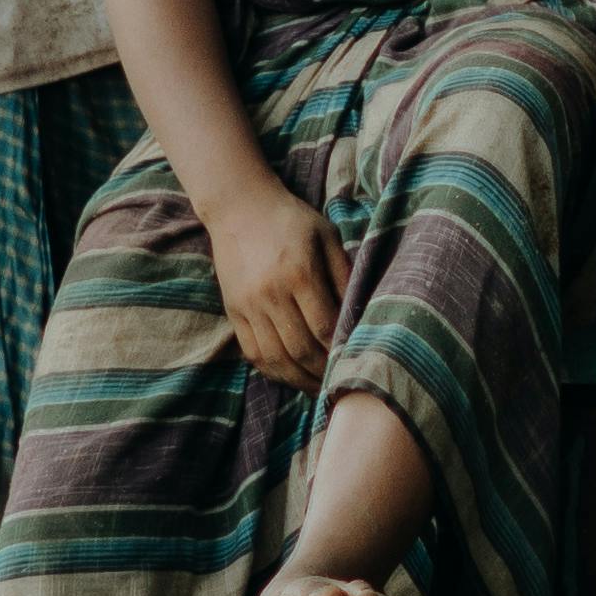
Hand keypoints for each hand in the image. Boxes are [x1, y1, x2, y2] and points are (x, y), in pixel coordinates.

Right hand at [209, 176, 347, 392]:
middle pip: (300, 349)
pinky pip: (253, 352)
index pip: (324, 326)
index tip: (357, 361)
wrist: (239, 207)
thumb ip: (345, 274)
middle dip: (323, 371)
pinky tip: (291, 375)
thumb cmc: (291, 220)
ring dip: (299, 379)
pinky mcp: (234, 312)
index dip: (341, 350)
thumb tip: (361, 313)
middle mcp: (271, 293)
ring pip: (275, 358)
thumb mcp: (327, 236)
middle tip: (341, 383)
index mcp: (299, 272)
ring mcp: (248, 306)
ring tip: (318, 387)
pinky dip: (274, 370)